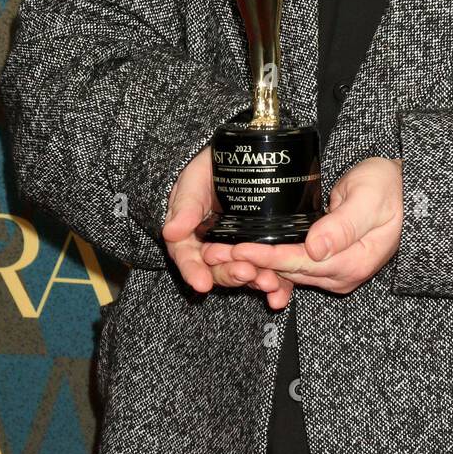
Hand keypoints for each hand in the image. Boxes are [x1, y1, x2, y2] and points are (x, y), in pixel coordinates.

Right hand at [162, 146, 292, 306]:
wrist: (232, 162)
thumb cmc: (205, 173)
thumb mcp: (192, 184)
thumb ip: (185, 207)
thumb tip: (171, 231)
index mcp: (190, 239)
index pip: (188, 258)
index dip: (193, 272)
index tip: (202, 283)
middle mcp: (212, 251)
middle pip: (217, 270)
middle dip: (230, 275)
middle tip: (246, 273)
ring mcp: (236, 252)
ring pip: (242, 272)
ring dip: (255, 280)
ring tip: (269, 281)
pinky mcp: (259, 252)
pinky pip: (265, 269)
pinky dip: (275, 283)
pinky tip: (281, 291)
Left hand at [227, 156, 403, 305]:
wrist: (405, 190)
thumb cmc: (390, 188)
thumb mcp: (369, 198)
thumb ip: (343, 224)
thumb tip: (316, 248)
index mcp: (352, 263)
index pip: (299, 263)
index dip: (266, 258)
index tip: (237, 249)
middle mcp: (341, 274)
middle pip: (287, 272)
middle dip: (249, 263)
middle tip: (213, 253)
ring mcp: (334, 272)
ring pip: (286, 272)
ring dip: (252, 264)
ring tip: (218, 254)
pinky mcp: (327, 263)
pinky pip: (292, 266)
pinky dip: (267, 261)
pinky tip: (243, 254)